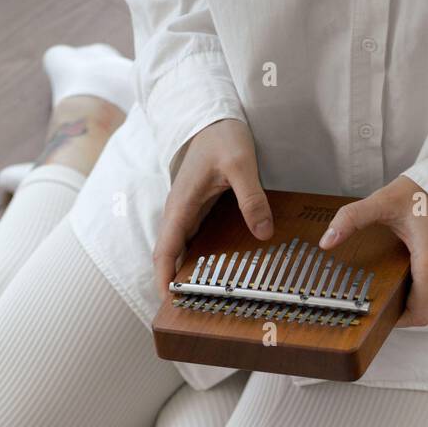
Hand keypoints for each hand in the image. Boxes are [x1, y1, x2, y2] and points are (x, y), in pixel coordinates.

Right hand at [154, 118, 273, 298]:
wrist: (214, 116)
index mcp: (181, 205)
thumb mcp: (241, 165)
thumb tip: (263, 233)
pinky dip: (197, 259)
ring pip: (181, 251)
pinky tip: (214, 272)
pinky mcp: (197, 210)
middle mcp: (179, 213)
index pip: (166, 249)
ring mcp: (187, 212)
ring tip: (201, 299)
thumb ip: (251, 199)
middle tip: (189, 310)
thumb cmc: (222, 136)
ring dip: (186, 273)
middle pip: (170, 256)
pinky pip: (193, 241)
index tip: (168, 300)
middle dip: (174, 283)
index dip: (164, 277)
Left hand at [318, 175, 427, 327]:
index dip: (399, 321)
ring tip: (395, 274)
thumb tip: (325, 242)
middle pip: (422, 305)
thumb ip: (351, 219)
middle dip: (401, 303)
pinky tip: (411, 266)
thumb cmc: (423, 191)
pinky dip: (425, 282)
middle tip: (380, 291)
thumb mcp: (384, 201)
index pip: (419, 313)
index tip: (381, 315)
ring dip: (413, 292)